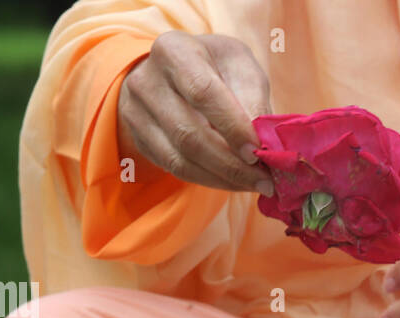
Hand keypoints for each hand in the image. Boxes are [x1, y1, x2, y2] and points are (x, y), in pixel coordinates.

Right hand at [118, 32, 273, 194]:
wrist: (176, 74)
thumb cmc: (217, 68)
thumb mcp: (241, 67)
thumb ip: (253, 99)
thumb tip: (264, 144)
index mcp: (174, 51)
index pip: (202, 93)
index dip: (232, 127)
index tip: (258, 152)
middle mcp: (146, 81)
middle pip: (188, 134)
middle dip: (231, 164)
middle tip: (264, 180)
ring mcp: (135, 113)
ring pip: (180, 159)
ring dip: (222, 178)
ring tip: (253, 183)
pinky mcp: (139, 140)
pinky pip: (175, 170)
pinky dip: (209, 180)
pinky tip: (233, 181)